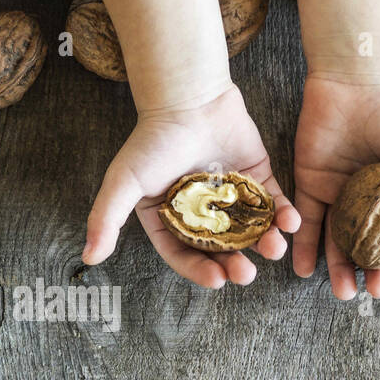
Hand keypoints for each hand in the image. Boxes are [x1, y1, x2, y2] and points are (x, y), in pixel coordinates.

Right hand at [81, 86, 301, 287]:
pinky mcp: (256, 179)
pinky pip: (273, 204)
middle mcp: (201, 214)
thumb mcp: (123, 182)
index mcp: (170, 219)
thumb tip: (88, 258)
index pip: (185, 254)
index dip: (200, 271)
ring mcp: (231, 198)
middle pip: (222, 250)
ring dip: (264, 244)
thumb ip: (106, 219)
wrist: (188, 98)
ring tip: (274, 249)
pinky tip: (291, 223)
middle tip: (246, 273)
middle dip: (235, 264)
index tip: (218, 281)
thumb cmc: (153, 141)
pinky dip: (284, 216)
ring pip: (251, 231)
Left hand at [291, 75, 379, 298]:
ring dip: (339, 266)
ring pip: (338, 238)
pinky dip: (304, 245)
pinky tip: (305, 270)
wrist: (355, 81)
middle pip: (370, 241)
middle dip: (372, 269)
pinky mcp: (310, 184)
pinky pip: (306, 221)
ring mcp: (340, 192)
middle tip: (374, 291)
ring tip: (344, 292)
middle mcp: (370, 196)